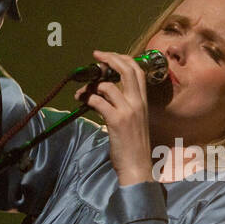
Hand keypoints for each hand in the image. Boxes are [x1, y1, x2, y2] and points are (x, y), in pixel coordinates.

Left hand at [73, 51, 152, 185]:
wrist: (137, 166)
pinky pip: (98, 101)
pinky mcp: (116, 120)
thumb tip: (105, 94)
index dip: (123, 59)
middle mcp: (138, 103)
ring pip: (107, 85)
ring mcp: (128, 111)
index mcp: (143, 102)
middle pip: (126, 70)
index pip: (138, 71)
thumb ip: (125, 106)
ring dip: (90, 86)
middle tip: (96, 56)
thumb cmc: (134, 147)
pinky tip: (83, 102)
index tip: (108, 56)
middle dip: (110, 59)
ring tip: (81, 93)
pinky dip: (88, 98)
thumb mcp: (135, 121)